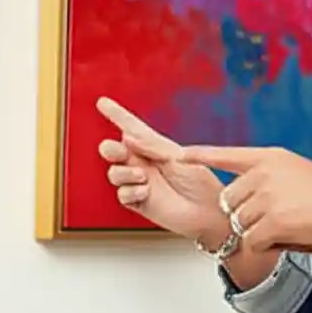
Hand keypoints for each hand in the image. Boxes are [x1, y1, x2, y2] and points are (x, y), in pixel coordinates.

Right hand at [95, 97, 223, 241]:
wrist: (209, 211)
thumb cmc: (201, 182)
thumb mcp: (178, 156)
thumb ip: (151, 146)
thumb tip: (127, 137)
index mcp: (154, 147)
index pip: (132, 128)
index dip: (117, 115)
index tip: (103, 102)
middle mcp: (144, 164)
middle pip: (114, 151)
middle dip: (110, 149)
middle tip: (119, 150)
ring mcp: (140, 183)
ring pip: (114, 173)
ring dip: (124, 173)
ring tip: (144, 177)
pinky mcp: (139, 202)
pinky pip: (122, 194)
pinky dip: (131, 191)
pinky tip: (146, 192)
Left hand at [177, 145, 311, 253]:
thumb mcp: (297, 173)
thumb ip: (269, 179)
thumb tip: (243, 200)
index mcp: (269, 158)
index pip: (227, 155)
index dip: (201, 155)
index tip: (180, 154)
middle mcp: (264, 173)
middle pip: (230, 201)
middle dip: (245, 215)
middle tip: (275, 219)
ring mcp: (266, 197)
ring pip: (240, 224)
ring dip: (259, 232)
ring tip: (289, 226)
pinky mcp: (271, 221)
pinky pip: (252, 241)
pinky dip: (267, 245)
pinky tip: (288, 237)